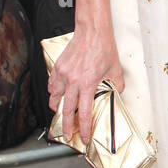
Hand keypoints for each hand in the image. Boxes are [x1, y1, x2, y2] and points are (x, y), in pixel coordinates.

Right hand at [48, 27, 124, 146]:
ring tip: (60, 114)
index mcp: (88, 84)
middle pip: (66, 110)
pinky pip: (51, 84)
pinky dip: (53, 92)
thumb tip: (116, 93)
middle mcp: (73, 81)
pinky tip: (56, 94)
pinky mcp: (58, 67)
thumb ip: (116, 85)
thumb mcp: (115, 70)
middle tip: (67, 134)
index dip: (85, 128)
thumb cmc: (103, 48)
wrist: (92, 31)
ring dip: (57, 108)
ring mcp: (63, 74)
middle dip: (66, 125)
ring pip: (54, 97)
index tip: (84, 136)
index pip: (84, 112)